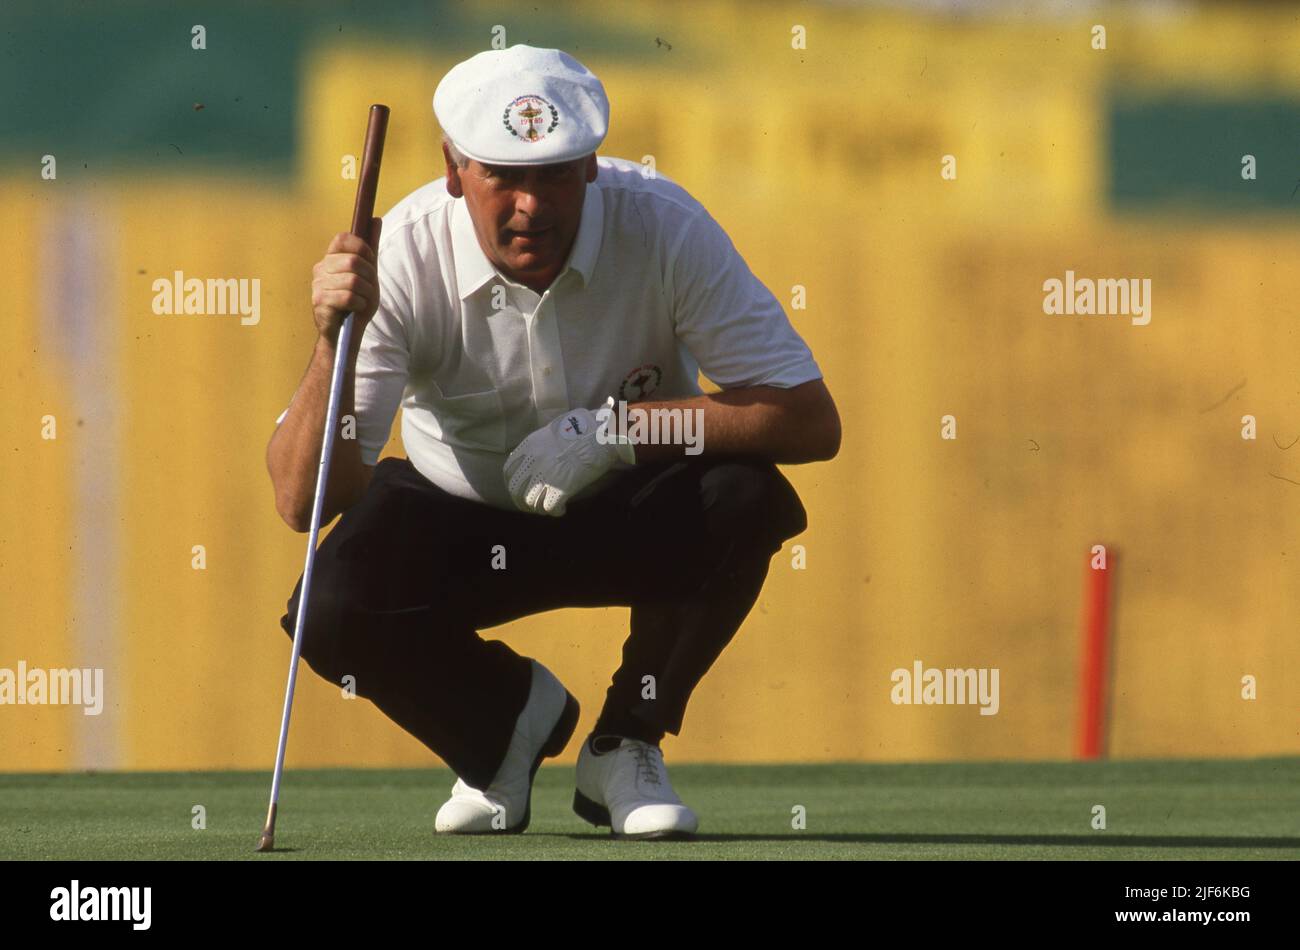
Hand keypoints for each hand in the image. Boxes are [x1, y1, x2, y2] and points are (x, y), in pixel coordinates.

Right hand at [311, 218, 382, 351]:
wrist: (346, 333)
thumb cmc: (357, 303)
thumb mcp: (368, 274)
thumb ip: (370, 249)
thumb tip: (376, 219)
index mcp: (330, 259)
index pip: (342, 239)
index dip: (361, 247)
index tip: (369, 261)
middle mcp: (320, 269)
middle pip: (353, 261)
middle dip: (369, 277)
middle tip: (368, 289)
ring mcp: (318, 285)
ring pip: (353, 281)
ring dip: (366, 294)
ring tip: (361, 302)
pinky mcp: (320, 302)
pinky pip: (349, 297)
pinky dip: (359, 305)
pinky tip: (355, 309)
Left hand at [503, 399, 634, 515]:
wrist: (602, 436)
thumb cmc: (585, 427)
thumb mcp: (555, 428)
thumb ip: (544, 442)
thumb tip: (544, 451)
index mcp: (530, 446)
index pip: (509, 469)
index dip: (512, 482)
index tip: (520, 488)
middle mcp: (533, 462)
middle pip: (515, 490)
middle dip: (521, 501)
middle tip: (531, 505)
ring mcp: (545, 477)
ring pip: (530, 502)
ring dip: (537, 509)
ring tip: (547, 509)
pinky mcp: (560, 490)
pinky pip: (549, 508)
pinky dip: (555, 512)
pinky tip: (562, 509)